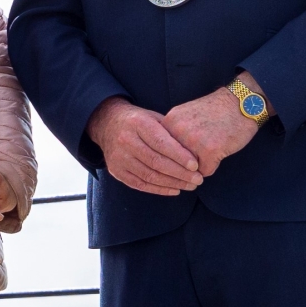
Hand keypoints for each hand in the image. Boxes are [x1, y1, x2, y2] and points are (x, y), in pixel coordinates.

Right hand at [86, 98, 202, 195]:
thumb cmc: (139, 121)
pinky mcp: (116, 171)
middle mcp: (126, 141)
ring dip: (172, 183)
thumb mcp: (154, 117)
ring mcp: (119, 157)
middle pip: (156, 162)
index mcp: (138, 124)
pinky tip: (175, 189)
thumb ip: (170, 132)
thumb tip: (194, 150)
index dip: (179, 156)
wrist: (107, 123)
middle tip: (198, 179)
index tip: (196, 165)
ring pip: (149, 175)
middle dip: (180, 173)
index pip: (161, 143)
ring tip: (190, 185)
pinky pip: (140, 184)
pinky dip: (159, 189)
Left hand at [164, 81, 264, 177]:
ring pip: (188, 170)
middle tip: (200, 153)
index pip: (161, 152)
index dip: (173, 157)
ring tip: (211, 148)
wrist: (243, 103)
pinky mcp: (209, 151)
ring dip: (199, 166)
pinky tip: (220, 150)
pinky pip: (205, 172)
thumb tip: (164, 160)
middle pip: (174, 164)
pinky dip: (214, 165)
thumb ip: (172, 134)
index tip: (184, 153)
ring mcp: (192, 141)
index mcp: (168, 122)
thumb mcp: (185, 116)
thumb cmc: (216, 111)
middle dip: (185, 165)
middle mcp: (177, 131)